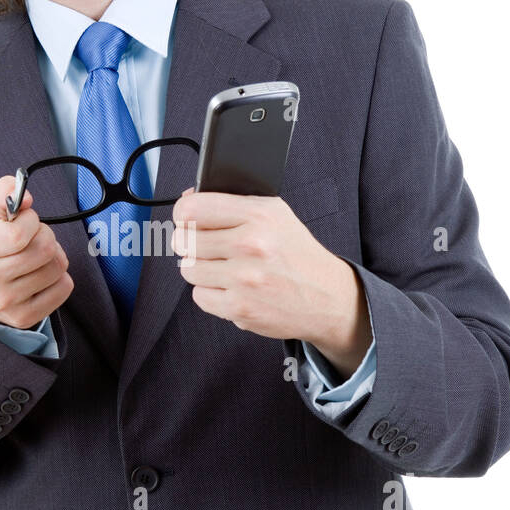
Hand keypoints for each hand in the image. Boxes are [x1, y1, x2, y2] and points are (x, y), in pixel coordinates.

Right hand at [0, 175, 73, 328]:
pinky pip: (64, 288)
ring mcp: (5, 302)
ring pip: (57, 267)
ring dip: (55, 256)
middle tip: (35, 240)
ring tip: (39, 258)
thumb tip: (24, 195)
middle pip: (44, 249)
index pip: (18, 233)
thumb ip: (5, 195)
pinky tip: (43, 277)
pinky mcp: (24, 317)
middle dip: (46, 236)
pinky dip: (60, 278)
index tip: (26, 222)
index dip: (31, 221)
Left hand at [171, 188, 370, 369]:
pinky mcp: (240, 308)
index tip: (187, 220)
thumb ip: (231, 203)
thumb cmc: (295, 253)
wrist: (326, 296)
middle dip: (190, 243)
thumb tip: (187, 201)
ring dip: (201, 269)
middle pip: (183, 240)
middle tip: (208, 247)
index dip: (183, 214)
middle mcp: (251, 244)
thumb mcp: (274, 214)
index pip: (192, 209)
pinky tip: (232, 288)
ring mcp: (244, 279)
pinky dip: (211, 293)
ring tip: (225, 268)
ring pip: (188, 269)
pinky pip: (199, 296)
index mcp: (259, 214)